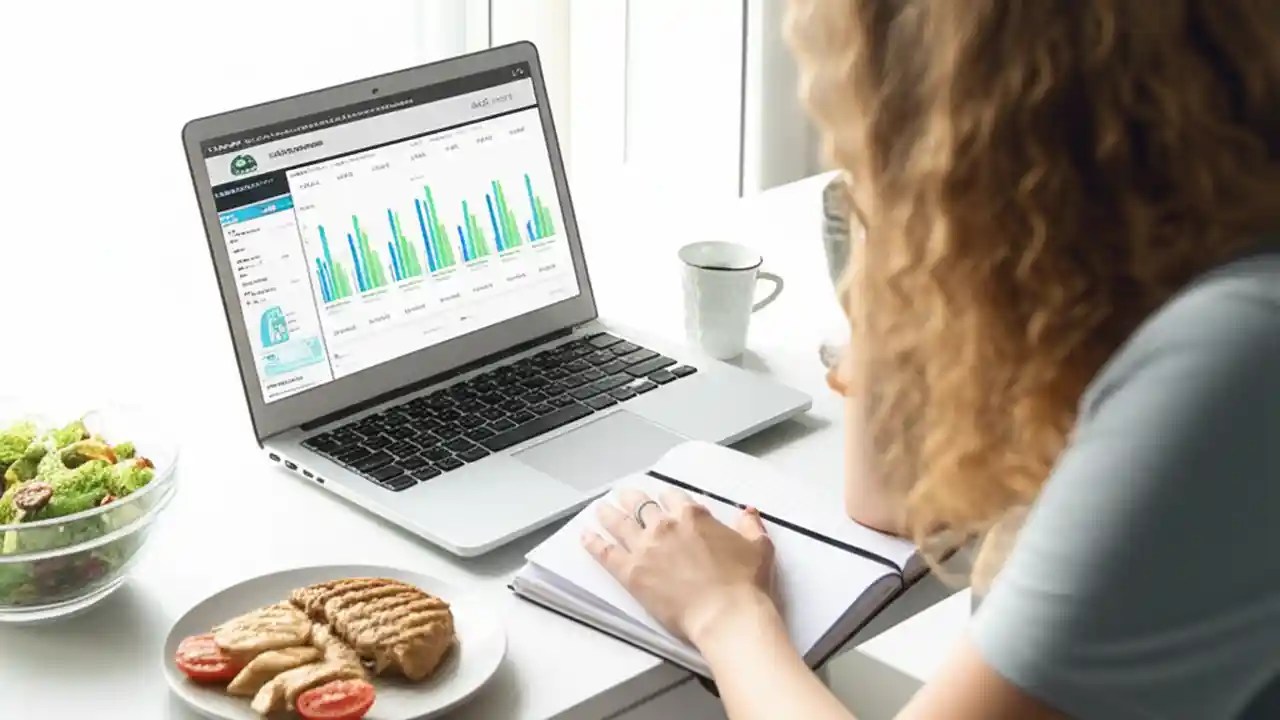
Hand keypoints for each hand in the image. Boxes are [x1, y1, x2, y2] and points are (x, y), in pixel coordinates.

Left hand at [581, 486, 775, 646]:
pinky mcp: (631, 572)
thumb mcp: (758, 548)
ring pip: (619, 523)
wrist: (726, 615)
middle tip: (624, 495)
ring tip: (600, 509)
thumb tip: (748, 511)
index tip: (662, 499)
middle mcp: (665, 526)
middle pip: (641, 504)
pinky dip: (593, 543)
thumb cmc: (744, 584)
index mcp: (693, 517)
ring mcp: (645, 548)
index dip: (666, 498)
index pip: (673, 498)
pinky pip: (606, 553)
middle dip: (632, 498)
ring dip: (608, 514)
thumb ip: (750, 526)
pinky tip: (585, 536)